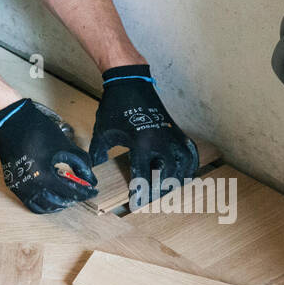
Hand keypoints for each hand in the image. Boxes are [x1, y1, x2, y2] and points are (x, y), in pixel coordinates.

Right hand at [0, 99, 97, 213]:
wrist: (10, 120)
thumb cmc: (36, 130)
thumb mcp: (64, 145)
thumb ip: (81, 162)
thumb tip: (91, 178)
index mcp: (44, 176)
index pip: (70, 192)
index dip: (85, 193)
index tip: (93, 191)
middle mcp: (30, 186)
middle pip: (58, 202)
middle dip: (72, 199)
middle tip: (81, 192)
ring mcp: (19, 186)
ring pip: (43, 207)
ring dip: (57, 204)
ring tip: (66, 196)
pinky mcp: (13, 183)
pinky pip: (30, 202)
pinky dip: (43, 203)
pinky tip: (50, 196)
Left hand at [90, 64, 197, 208]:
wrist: (130, 81)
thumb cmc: (115, 106)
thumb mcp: (103, 131)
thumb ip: (98, 153)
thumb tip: (94, 169)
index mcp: (141, 144)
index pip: (143, 176)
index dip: (140, 192)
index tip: (137, 203)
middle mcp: (160, 142)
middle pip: (168, 175)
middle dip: (160, 190)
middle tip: (153, 199)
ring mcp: (171, 135)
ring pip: (183, 165)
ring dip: (177, 179)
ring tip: (169, 189)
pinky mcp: (177, 130)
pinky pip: (189, 151)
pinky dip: (190, 164)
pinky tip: (186, 173)